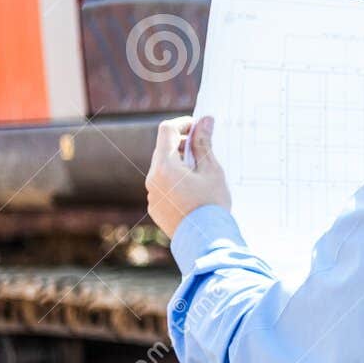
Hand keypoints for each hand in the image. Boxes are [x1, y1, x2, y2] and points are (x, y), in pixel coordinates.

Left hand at [146, 116, 231, 238]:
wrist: (205, 241)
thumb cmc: (211, 205)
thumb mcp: (211, 170)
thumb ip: (204, 144)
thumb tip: (205, 121)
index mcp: (165, 166)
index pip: (167, 130)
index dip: (183, 124)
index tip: (198, 128)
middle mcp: (152, 178)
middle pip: (163, 150)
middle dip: (182, 145)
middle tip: (203, 151)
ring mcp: (152, 194)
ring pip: (162, 169)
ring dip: (179, 164)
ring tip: (201, 174)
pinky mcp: (155, 208)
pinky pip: (162, 186)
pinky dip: (175, 181)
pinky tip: (193, 192)